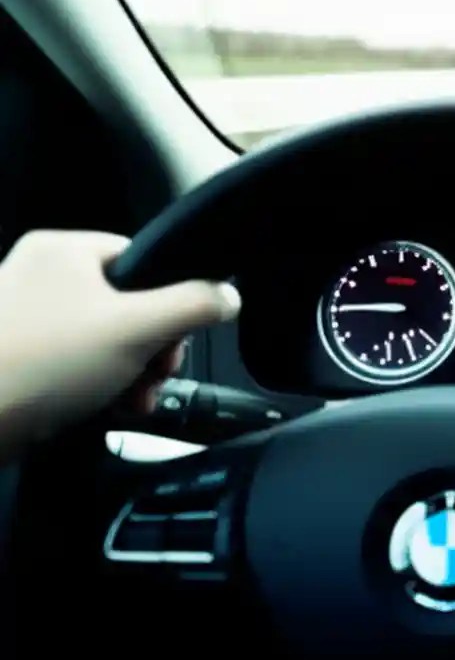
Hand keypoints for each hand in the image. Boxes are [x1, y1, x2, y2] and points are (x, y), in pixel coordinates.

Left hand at [0, 230, 240, 456]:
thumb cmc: (44, 365)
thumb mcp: (140, 328)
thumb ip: (195, 305)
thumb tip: (229, 295)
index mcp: (65, 251)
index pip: (143, 262)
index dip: (172, 301)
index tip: (176, 341)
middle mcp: (40, 275)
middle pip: (129, 305)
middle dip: (153, 350)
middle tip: (155, 377)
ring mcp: (25, 318)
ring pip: (106, 339)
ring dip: (132, 374)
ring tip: (132, 401)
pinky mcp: (18, 357)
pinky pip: (77, 364)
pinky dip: (99, 386)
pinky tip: (106, 409)